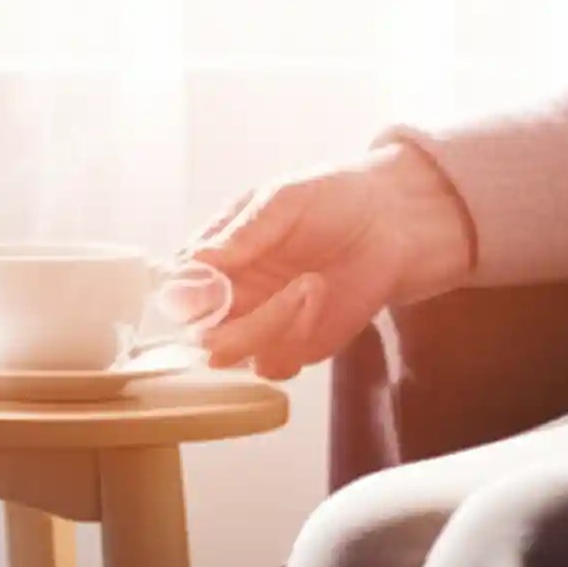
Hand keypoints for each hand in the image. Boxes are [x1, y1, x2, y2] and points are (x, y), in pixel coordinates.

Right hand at [181, 143, 474, 379]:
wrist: (393, 222)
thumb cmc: (330, 199)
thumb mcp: (283, 200)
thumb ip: (241, 232)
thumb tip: (195, 260)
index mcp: (210, 257)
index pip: (174, 292)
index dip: (188, 298)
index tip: (221, 287)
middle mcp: (224, 297)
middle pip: (199, 336)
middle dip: (240, 322)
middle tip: (290, 287)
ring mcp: (255, 326)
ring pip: (232, 358)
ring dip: (272, 327)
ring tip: (314, 284)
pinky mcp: (291, 347)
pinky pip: (274, 367)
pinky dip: (296, 342)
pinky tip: (323, 301)